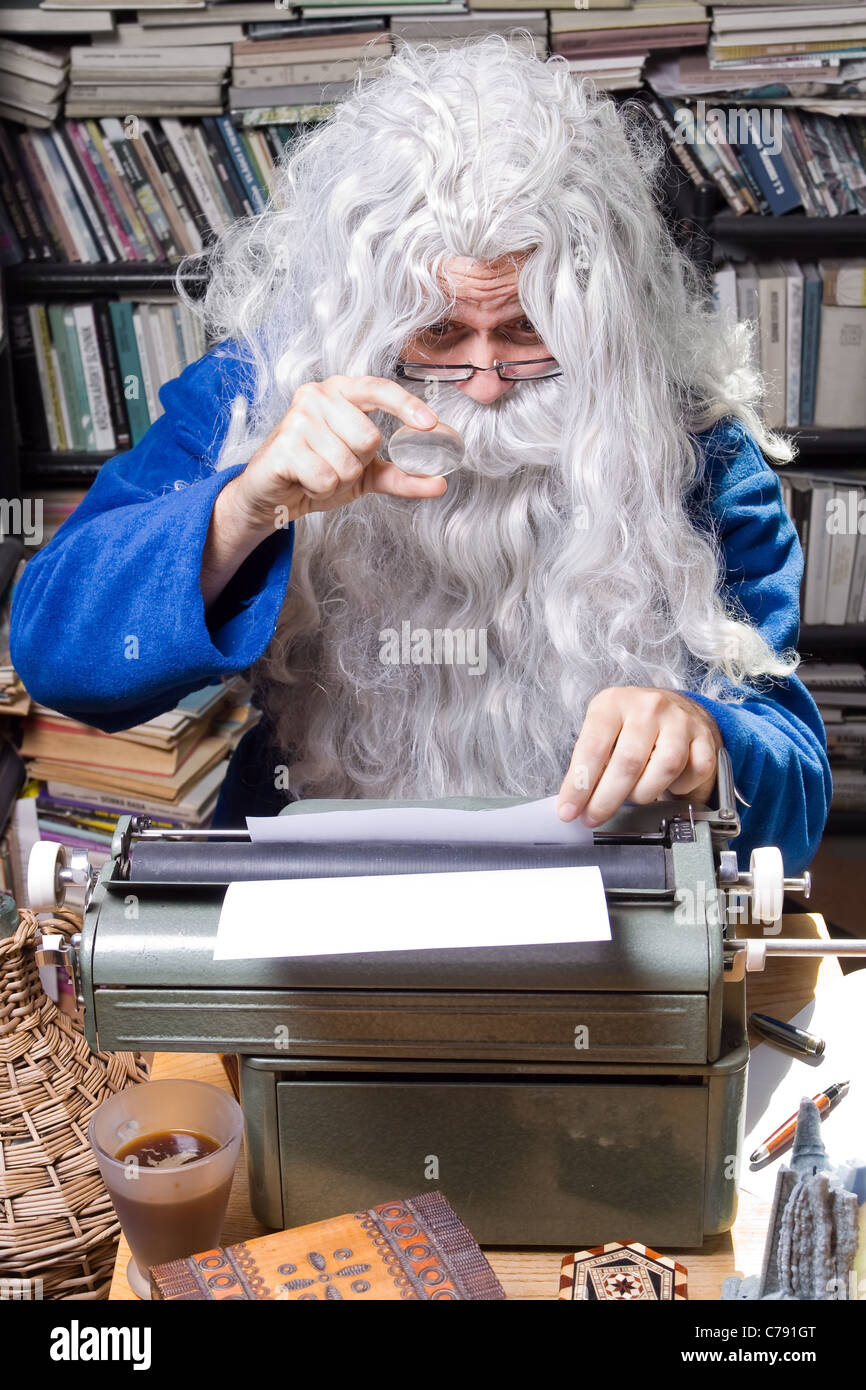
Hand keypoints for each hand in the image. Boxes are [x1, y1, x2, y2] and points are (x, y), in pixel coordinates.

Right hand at [234, 374, 446, 530]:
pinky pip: (325, 478)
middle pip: (369, 437)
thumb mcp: (364, 474)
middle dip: (358, 464)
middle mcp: (318, 395)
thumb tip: (439, 482)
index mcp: (341, 392)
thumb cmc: (316, 473)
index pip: (379, 389)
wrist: (272, 496)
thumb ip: (401, 476)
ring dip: (337, 481)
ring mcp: (298, 417)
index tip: (430, 424)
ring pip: (347, 463)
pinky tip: (304, 481)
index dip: (406, 405)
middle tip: (334, 464)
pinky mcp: (284, 445)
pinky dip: (319, 490)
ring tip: (317, 473)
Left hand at [557, 686, 722, 826]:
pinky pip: (696, 770)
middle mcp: (648, 706)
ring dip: (644, 793)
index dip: (580, 784)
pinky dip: (681, 786)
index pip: (593, 747)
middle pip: (628, 761)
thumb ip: (590, 761)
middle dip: (607, 798)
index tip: (569, 810)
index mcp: (614, 702)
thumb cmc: (630, 725)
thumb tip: (575, 802)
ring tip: (633, 797)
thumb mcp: (603, 731)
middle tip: (595, 817)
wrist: (674, 707)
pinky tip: (667, 784)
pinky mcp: (704, 736)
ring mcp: (679, 719)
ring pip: (665, 767)